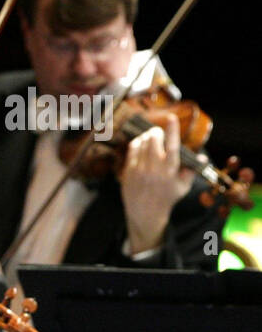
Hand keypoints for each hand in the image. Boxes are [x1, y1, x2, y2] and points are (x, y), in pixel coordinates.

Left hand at [118, 114, 193, 254]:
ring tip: (151, 138)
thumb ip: (191, 170)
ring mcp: (139, 170)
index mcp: (170, 171)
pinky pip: (132, 150)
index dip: (172, 131)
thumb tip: (201, 157)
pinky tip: (141, 143)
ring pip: (142, 143)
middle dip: (157, 132)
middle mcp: (154, 169)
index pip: (172, 147)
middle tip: (159, 132)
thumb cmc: (167, 197)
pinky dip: (137, 143)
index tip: (171, 118)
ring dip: (147, 137)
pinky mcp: (128, 171)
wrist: (145, 212)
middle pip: (154, 140)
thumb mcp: (183, 186)